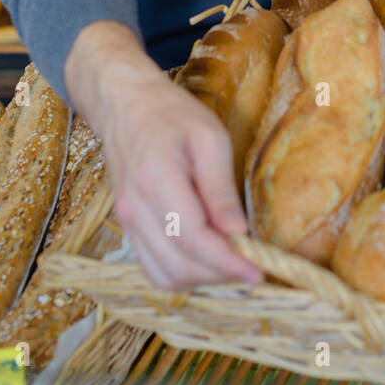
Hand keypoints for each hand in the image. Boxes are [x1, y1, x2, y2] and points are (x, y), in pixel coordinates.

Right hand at [65, 22, 262, 290]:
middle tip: (253, 263)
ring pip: (164, 275)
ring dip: (201, 279)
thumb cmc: (172, 115)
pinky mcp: (126, 228)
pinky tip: (206, 257)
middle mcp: (135, 209)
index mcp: (156, 180)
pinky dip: (182, 273)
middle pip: (179, 266)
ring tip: (231, 260)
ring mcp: (126, 221)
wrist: (125, 106)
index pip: (194, 238)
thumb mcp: (209, 137)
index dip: (227, 262)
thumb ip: (221, 187)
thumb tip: (238, 233)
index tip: (259, 272)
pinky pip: (153, 267)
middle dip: (219, 274)